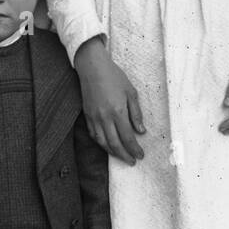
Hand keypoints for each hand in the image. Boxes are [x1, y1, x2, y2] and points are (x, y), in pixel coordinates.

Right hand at [75, 38, 144, 163]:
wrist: (92, 67)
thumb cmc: (114, 76)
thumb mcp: (131, 92)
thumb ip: (136, 113)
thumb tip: (141, 131)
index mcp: (118, 111)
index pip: (128, 137)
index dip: (134, 149)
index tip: (141, 155)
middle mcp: (105, 117)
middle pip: (115, 144)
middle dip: (125, 155)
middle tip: (132, 161)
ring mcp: (94, 118)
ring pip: (103, 142)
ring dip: (113, 152)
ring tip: (121, 156)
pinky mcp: (87, 116)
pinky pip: (94, 135)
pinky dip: (101, 143)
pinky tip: (107, 145)